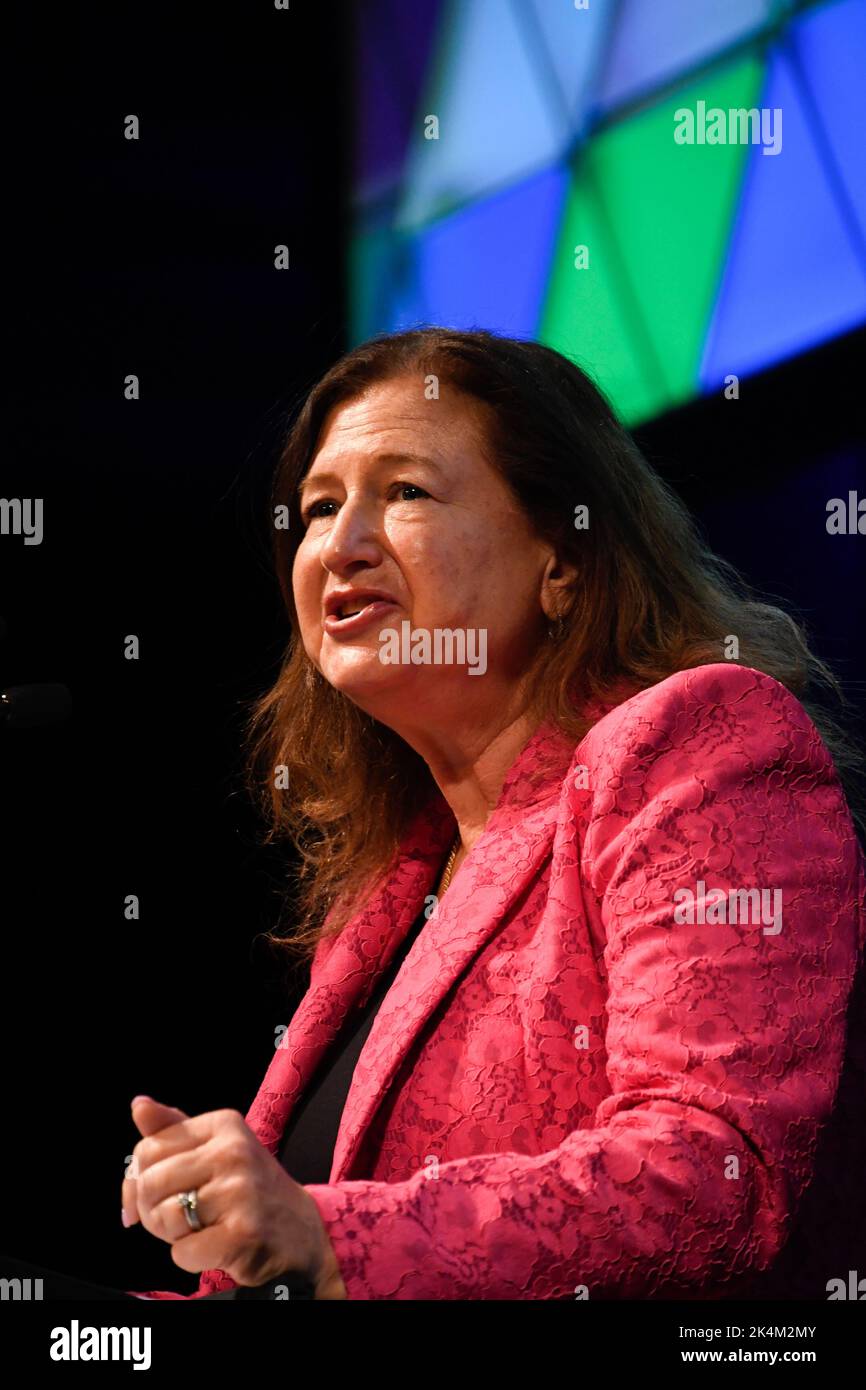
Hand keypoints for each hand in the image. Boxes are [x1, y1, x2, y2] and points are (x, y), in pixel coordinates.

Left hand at [122, 1097, 346, 1298]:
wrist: (303, 1231)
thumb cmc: (249, 1190)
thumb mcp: (216, 1147)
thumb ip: (173, 1129)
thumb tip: (139, 1105)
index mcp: (224, 1124)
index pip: (148, 1148)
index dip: (141, 1178)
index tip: (162, 1192)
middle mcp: (233, 1152)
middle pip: (149, 1182)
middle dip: (152, 1210)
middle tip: (179, 1217)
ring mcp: (239, 1192)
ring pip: (163, 1217)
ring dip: (171, 1235)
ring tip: (199, 1230)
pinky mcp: (242, 1233)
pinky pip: (182, 1252)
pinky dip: (189, 1258)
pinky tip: (213, 1247)